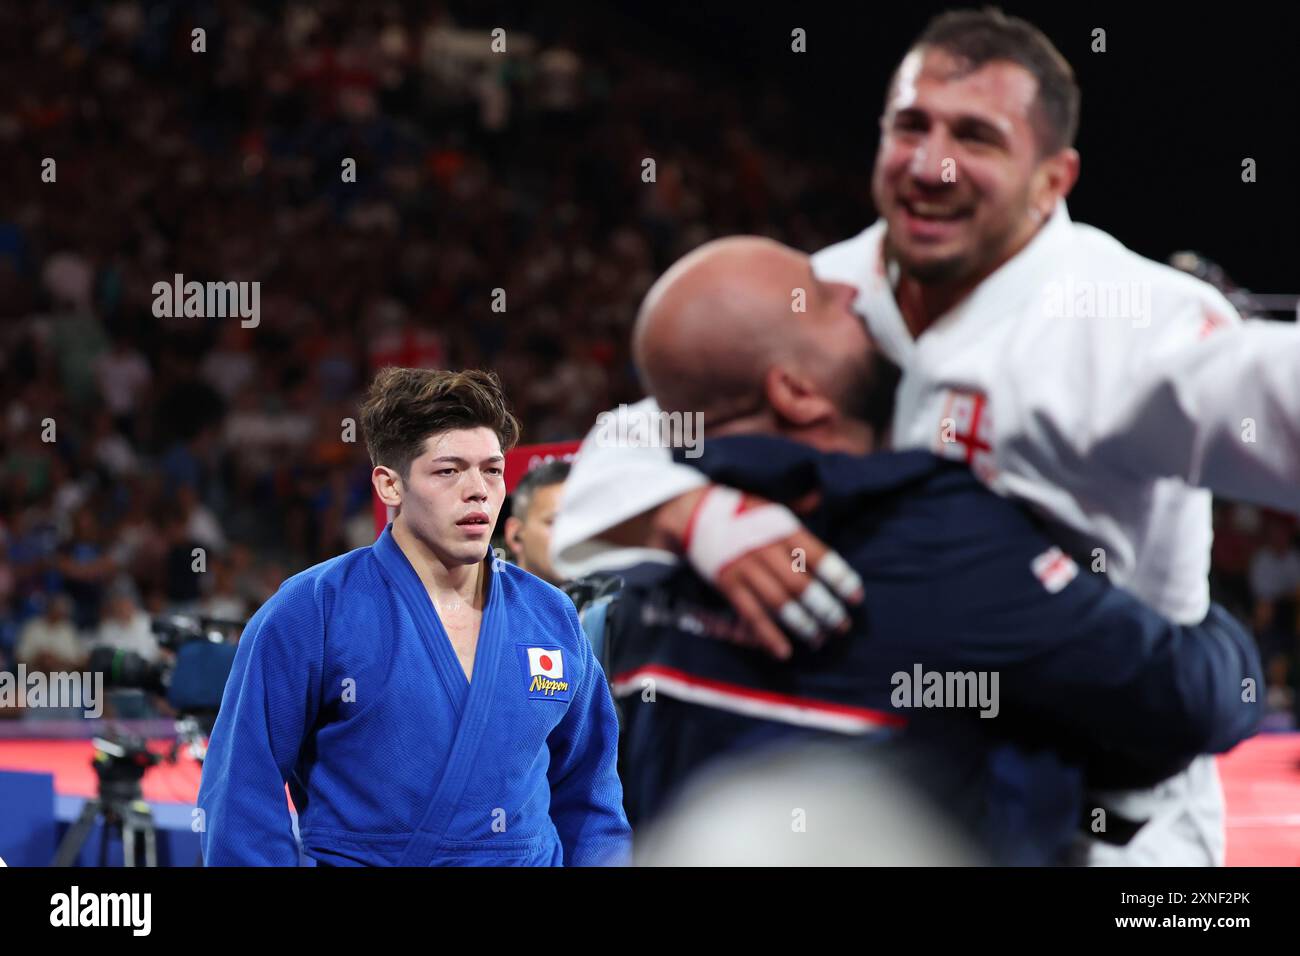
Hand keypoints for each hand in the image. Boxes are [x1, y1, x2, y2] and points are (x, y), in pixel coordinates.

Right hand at [660, 485, 863, 658]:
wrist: (696, 514)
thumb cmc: (742, 513)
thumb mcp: (772, 506)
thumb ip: (800, 509)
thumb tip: (822, 496)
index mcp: (782, 528)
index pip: (819, 556)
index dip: (840, 578)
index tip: (856, 598)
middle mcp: (766, 548)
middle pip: (802, 585)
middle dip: (826, 609)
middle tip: (842, 626)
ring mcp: (745, 567)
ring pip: (779, 602)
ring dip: (802, 625)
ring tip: (818, 639)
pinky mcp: (728, 584)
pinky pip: (751, 613)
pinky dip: (767, 635)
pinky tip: (783, 651)